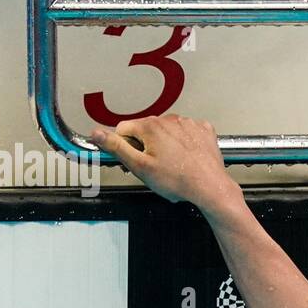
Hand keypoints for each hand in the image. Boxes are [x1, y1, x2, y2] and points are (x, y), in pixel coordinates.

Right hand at [90, 114, 240, 213]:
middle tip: (153, 167)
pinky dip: (184, 143)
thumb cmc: (178, 180)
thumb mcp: (140, 166)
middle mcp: (170, 120)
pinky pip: (186, 133)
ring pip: (166, 131)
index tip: (130, 159)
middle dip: (145, 146)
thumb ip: (116, 147)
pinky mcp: (202, 130)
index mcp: (150, 126)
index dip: (124, 147)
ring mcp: (188, 124)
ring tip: (172, 165)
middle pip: (146, 130)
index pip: (123, 129)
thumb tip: (96, 133)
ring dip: (165, 144)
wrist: (210, 187)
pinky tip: (186, 158)